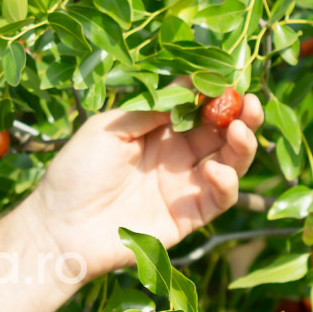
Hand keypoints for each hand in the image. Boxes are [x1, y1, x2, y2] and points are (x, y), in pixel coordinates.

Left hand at [21, 90, 263, 279]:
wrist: (61, 228)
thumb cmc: (76, 173)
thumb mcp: (109, 127)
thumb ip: (150, 109)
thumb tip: (190, 86)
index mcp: (157, 131)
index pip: (198, 107)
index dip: (216, 95)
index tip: (228, 83)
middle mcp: (176, 156)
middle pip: (221, 132)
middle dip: (241, 116)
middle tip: (251, 104)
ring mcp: (184, 186)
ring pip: (230, 162)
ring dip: (242, 145)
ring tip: (239, 131)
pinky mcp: (189, 216)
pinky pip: (220, 197)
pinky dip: (227, 183)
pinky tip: (215, 169)